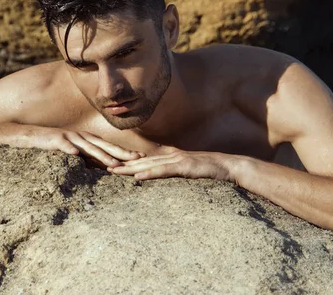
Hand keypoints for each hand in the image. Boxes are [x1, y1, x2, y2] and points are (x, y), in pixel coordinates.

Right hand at [12, 126, 143, 167]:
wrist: (32, 136)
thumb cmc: (56, 145)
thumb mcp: (76, 152)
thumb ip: (89, 158)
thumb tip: (105, 168)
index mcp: (88, 140)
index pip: (109, 147)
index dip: (124, 152)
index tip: (140, 158)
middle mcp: (82, 137)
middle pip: (104, 146)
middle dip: (121, 152)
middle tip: (137, 159)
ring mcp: (69, 137)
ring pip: (88, 147)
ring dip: (101, 155)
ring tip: (113, 164)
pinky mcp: (56, 140)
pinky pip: (64, 145)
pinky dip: (70, 149)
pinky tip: (76, 155)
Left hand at [108, 149, 235, 180]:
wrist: (229, 166)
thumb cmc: (209, 170)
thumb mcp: (188, 170)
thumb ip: (174, 171)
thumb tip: (162, 176)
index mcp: (170, 157)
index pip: (144, 161)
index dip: (127, 162)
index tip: (110, 165)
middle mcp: (170, 156)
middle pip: (141, 161)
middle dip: (122, 164)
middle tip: (103, 167)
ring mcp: (177, 160)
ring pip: (148, 165)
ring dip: (130, 168)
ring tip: (113, 171)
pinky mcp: (184, 167)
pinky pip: (164, 171)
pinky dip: (150, 174)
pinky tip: (138, 177)